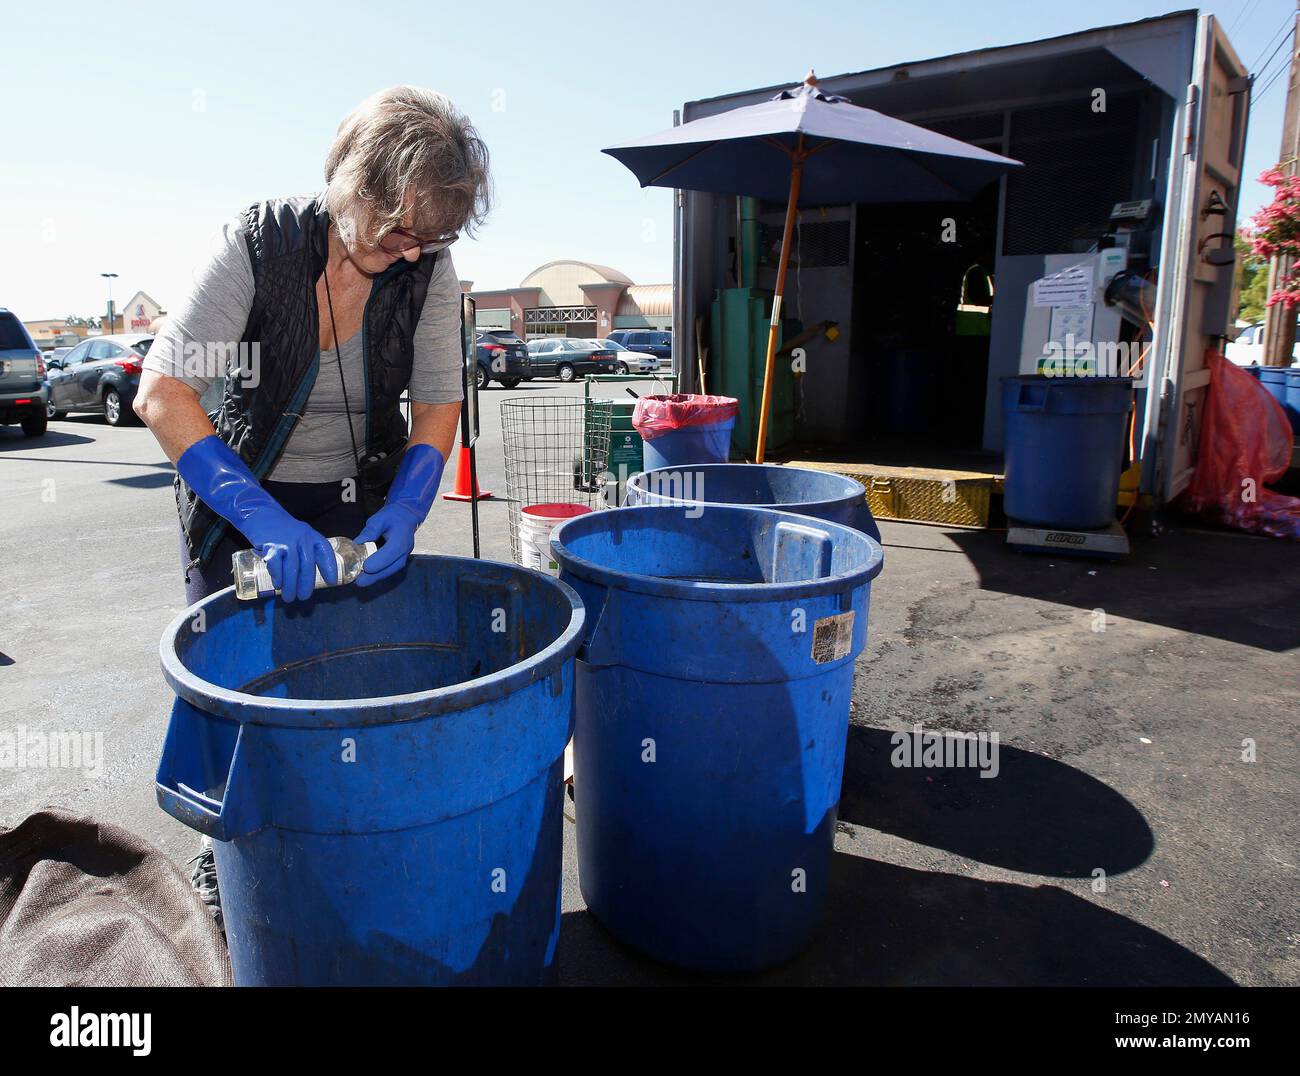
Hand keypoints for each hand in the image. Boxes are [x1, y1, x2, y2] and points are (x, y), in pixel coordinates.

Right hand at [244, 506, 337, 602]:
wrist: (260, 514)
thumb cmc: (281, 529)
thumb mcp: (299, 535)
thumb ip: (304, 551)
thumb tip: (306, 578)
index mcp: (311, 536)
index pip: (325, 551)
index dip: (330, 567)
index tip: (332, 582)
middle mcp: (302, 538)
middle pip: (307, 565)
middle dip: (306, 584)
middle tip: (303, 597)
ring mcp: (287, 542)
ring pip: (292, 569)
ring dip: (291, 586)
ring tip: (289, 597)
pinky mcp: (271, 546)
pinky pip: (276, 565)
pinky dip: (278, 576)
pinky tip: (278, 584)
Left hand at [352, 443, 445, 587]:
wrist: (406, 516)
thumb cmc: (392, 516)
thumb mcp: (379, 518)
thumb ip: (370, 531)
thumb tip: (357, 543)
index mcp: (401, 540)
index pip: (389, 554)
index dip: (378, 562)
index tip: (365, 567)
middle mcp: (404, 552)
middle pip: (390, 568)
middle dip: (374, 576)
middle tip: (359, 582)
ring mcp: (403, 557)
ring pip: (390, 571)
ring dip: (376, 577)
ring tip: (360, 581)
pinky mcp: (399, 560)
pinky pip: (389, 569)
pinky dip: (378, 574)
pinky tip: (366, 576)